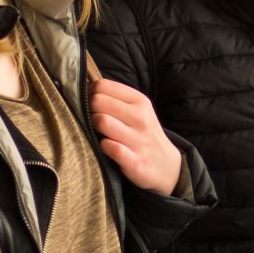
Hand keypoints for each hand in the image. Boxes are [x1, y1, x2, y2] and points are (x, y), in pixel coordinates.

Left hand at [89, 77, 183, 195]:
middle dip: (89, 110)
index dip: (89, 94)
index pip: (103, 86)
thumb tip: (86, 88)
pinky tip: (106, 148)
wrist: (167, 166)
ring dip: (93, 128)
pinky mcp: (134, 161)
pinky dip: (102, 147)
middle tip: (93, 121)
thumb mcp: (138, 111)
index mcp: (140, 101)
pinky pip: (108, 147)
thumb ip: (116, 99)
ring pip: (102, 121)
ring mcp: (138, 140)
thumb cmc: (144, 135)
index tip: (89, 104)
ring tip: (99, 134)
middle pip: (98, 101)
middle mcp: (141, 117)